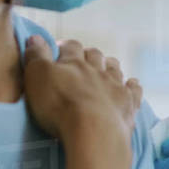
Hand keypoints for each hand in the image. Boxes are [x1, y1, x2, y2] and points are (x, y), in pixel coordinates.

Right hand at [23, 37, 141, 165]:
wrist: (94, 132)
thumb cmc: (60, 105)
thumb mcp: (38, 78)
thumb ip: (36, 56)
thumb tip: (35, 37)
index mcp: (75, 63)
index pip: (71, 47)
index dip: (65, 47)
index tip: (60, 48)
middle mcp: (98, 70)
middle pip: (95, 56)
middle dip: (90, 55)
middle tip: (84, 59)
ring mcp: (116, 87)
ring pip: (115, 69)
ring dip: (110, 67)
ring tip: (107, 67)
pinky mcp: (128, 105)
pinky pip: (134, 90)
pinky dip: (132, 86)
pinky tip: (132, 84)